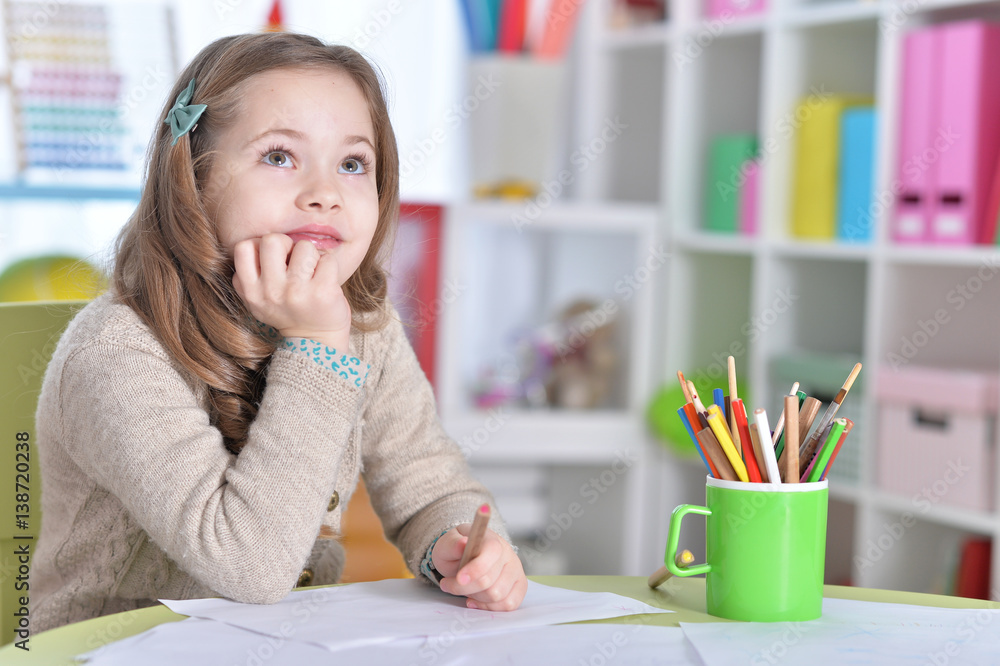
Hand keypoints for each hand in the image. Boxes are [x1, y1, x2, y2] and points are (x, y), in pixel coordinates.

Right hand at [232, 234, 351, 349]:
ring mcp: (296, 292)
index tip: (274, 259)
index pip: (243, 248)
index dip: (260, 245)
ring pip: (303, 246)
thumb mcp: (260, 298)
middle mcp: (271, 292)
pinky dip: (329, 264)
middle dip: (287, 244)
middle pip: (272, 240)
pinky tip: (325, 279)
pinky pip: (327, 258)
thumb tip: (262, 240)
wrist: (315, 342)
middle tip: (295, 261)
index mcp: (251, 291)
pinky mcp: (322, 292)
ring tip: (312, 272)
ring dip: (311, 255)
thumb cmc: (289, 310)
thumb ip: (252, 273)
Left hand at [433, 525, 526, 611]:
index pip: (492, 552)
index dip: (476, 568)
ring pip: (498, 595)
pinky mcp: (520, 586)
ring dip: (476, 597)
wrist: (465, 557)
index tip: (459, 578)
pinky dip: (489, 607)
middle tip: (449, 584)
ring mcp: (516, 571)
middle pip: (490, 581)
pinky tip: (477, 600)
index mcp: (492, 540)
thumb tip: (462, 543)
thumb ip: (452, 545)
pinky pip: (509, 603)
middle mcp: (509, 554)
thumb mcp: (447, 544)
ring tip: (466, 590)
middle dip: (465, 588)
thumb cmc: (457, 551)